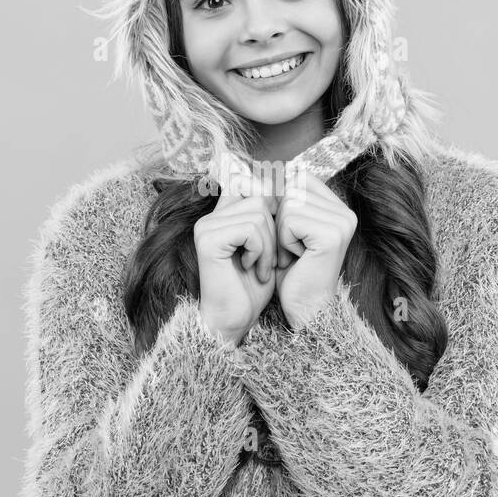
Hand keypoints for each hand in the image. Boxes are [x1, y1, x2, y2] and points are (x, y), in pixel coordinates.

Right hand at [193, 172, 278, 345]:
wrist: (236, 319)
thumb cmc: (254, 286)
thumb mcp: (269, 244)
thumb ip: (271, 214)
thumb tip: (290, 177)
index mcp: (223, 214)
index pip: (248, 179)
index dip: (272, 199)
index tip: (280, 229)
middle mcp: (211, 216)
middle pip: (260, 196)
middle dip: (275, 229)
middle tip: (272, 258)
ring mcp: (207, 227)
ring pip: (259, 213)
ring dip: (270, 245)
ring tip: (262, 268)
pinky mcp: (208, 240)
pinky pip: (250, 229)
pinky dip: (261, 251)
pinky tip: (253, 269)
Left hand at [273, 170, 357, 330]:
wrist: (302, 308)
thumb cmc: (289, 270)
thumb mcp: (281, 227)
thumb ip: (273, 196)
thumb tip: (244, 171)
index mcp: (337, 207)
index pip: (297, 177)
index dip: (279, 201)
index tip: (284, 233)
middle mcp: (345, 211)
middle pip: (291, 187)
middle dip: (279, 219)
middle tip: (289, 248)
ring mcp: (342, 222)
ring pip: (289, 202)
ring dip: (279, 232)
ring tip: (291, 254)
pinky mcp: (332, 234)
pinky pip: (290, 220)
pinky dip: (283, 241)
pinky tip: (295, 260)